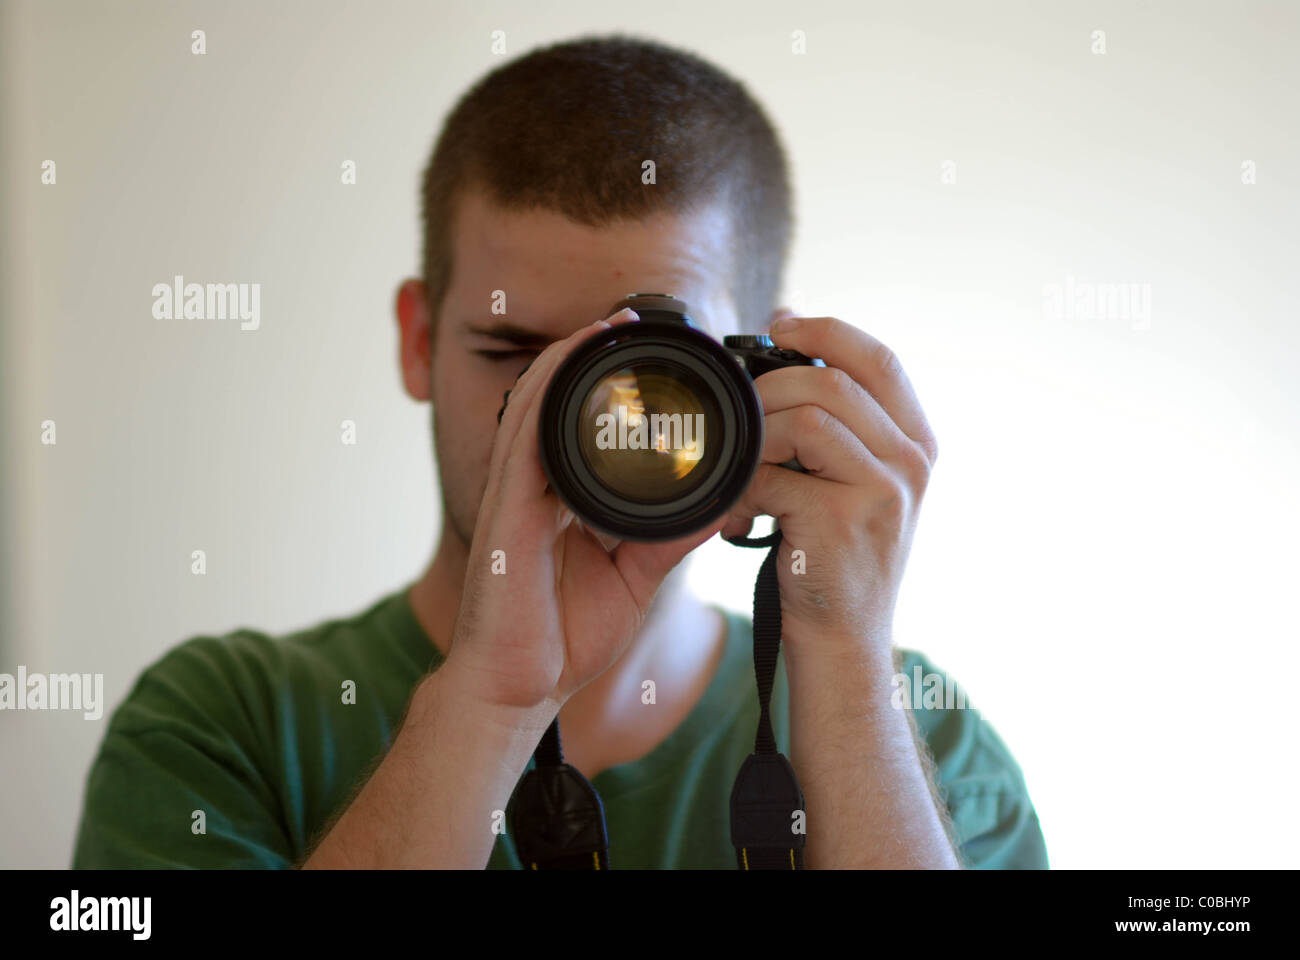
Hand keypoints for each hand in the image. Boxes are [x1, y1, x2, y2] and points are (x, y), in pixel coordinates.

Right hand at [446, 308, 724, 710]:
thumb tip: (719, 506)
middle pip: (558, 397)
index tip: (658, 352)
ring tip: (615, 320)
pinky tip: (577, 358)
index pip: (584, 422)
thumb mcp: (635, 575)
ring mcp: (514, 490)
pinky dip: (551, 386)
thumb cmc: (564, 637)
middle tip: (639, 316)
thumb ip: (669, 537)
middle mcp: (533, 484)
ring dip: (574, 353)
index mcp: (560, 497)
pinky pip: (524, 430)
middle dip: (595, 351)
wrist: (520, 689)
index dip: (612, 380)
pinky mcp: (505, 504)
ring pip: (538, 399)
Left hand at [721, 311, 937, 656]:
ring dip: (754, 439)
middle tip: (736, 416)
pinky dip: (743, 492)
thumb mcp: (851, 483)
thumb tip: (787, 336)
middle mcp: (912, 462)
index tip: (778, 322)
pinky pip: (774, 474)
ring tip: (740, 476)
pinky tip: (741, 520)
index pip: (879, 359)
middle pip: (831, 382)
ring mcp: (885, 490)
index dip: (826, 331)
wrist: (842, 644)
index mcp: (916, 444)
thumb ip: (835, 424)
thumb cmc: (832, 558)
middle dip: (768, 388)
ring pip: (805, 417)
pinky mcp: (845, 520)